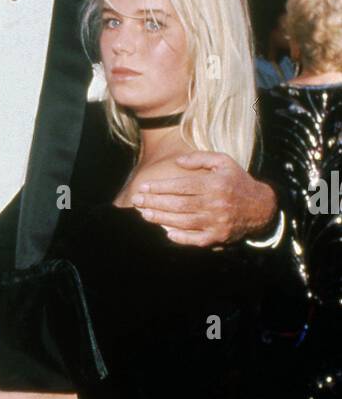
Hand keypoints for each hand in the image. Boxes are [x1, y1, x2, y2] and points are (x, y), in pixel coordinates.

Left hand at [131, 153, 277, 245]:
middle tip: (137, 201)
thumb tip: (177, 161)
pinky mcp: (218, 236)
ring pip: (183, 222)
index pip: (181, 186)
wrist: (260, 207)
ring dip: (162, 219)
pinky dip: (181, 238)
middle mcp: (215, 203)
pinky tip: (167, 233)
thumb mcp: (224, 162)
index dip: (160, 187)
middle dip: (154, 203)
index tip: (143, 187)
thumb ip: (201, 158)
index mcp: (214, 184)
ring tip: (145, 214)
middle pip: (178, 205)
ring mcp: (216, 222)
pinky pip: (196, 240)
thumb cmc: (237, 181)